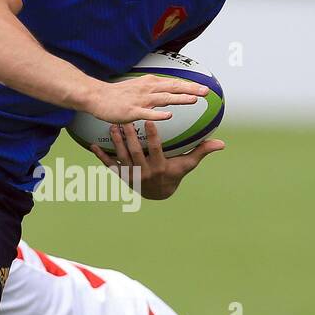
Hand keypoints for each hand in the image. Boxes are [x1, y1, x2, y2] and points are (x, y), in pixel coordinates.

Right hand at [86, 74, 206, 125]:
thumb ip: (154, 90)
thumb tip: (168, 93)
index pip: (174, 83)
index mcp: (150, 83)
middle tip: (206, 91)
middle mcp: (148, 89)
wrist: (97, 96)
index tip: (205, 87)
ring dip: (179, 98)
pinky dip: (158, 114)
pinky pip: (147, 113)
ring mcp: (140, 100)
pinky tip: (168, 115)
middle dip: (190, 89)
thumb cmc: (118, 95)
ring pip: (164, 98)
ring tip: (193, 100)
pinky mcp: (131, 110)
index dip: (190, 85)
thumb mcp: (138, 87)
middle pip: (173, 88)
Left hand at [90, 119, 223, 200]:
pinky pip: (110, 166)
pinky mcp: (122, 176)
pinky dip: (101, 157)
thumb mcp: (188, 164)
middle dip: (129, 136)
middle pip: (135, 152)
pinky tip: (92, 146)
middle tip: (125, 119)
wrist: (159, 194)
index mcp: (160, 167)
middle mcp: (145, 171)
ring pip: (121, 157)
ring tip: (111, 127)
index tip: (150, 120)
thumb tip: (222, 143)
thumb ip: (202, 152)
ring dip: (115, 143)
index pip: (156, 150)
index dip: (152, 136)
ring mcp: (132, 174)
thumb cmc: (175, 174)